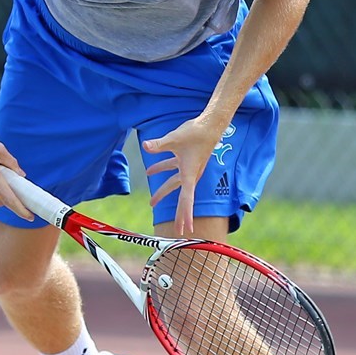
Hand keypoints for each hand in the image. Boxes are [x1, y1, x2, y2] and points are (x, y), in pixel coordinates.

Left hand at [141, 115, 229, 235]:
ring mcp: (189, 168)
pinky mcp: (186, 160)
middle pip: (182, 198)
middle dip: (179, 214)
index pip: (187, 199)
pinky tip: (150, 171)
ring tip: (151, 203)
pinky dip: (162, 170)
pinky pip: (172, 169)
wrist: (210, 124)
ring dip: (162, 192)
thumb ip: (159, 145)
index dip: (185, 215)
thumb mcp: (174, 139)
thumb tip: (145, 146)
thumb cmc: (195, 133)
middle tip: (178, 230)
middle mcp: (190, 175)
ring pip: (173, 184)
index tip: (187, 229)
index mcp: (189, 174)